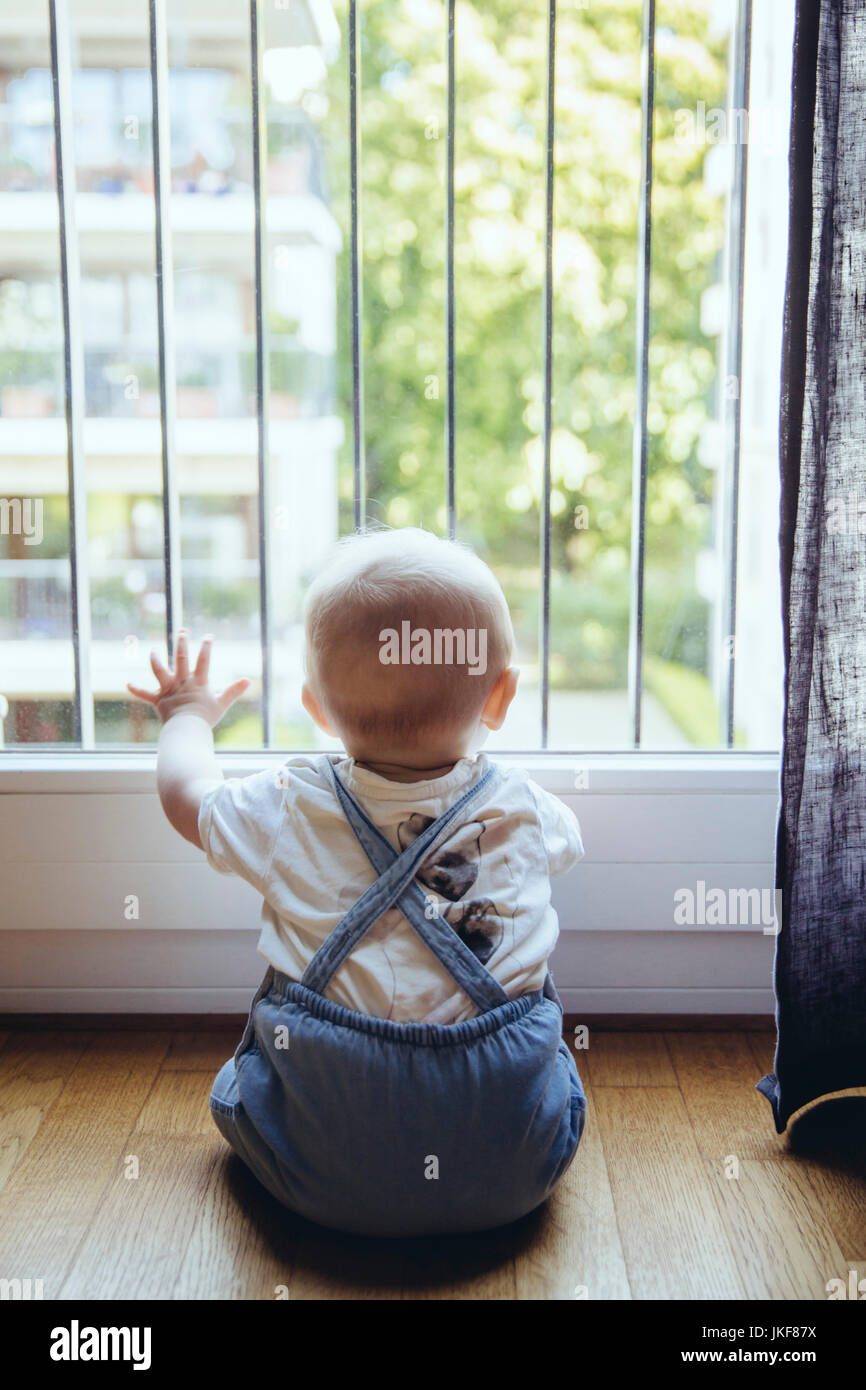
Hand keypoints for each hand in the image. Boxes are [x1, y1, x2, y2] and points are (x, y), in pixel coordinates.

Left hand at [127, 630, 249, 726]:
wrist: (187, 730)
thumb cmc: (205, 718)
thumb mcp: (222, 704)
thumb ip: (234, 690)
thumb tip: (248, 680)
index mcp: (198, 682)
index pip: (204, 660)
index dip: (207, 647)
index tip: (208, 636)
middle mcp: (182, 682)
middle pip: (181, 657)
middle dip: (181, 642)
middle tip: (181, 632)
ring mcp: (169, 690)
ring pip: (160, 670)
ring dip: (156, 659)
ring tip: (154, 651)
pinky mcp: (158, 700)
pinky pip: (146, 694)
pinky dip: (137, 689)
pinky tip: (128, 683)